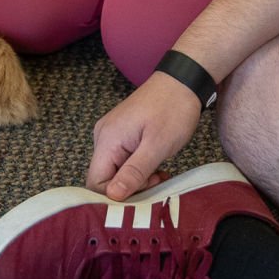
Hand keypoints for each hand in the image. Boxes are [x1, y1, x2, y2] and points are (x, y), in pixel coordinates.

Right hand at [86, 73, 203, 200]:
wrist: (182, 81)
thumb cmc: (172, 111)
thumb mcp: (157, 146)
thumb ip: (134, 172)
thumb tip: (112, 196)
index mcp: (107, 140)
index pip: (96, 182)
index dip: (115, 196)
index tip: (142, 196)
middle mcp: (103, 137)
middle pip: (105, 178)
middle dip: (130, 188)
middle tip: (156, 182)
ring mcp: (112, 134)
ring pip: (116, 171)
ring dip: (137, 179)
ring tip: (160, 173)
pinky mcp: (122, 133)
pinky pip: (123, 160)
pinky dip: (139, 168)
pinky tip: (156, 166)